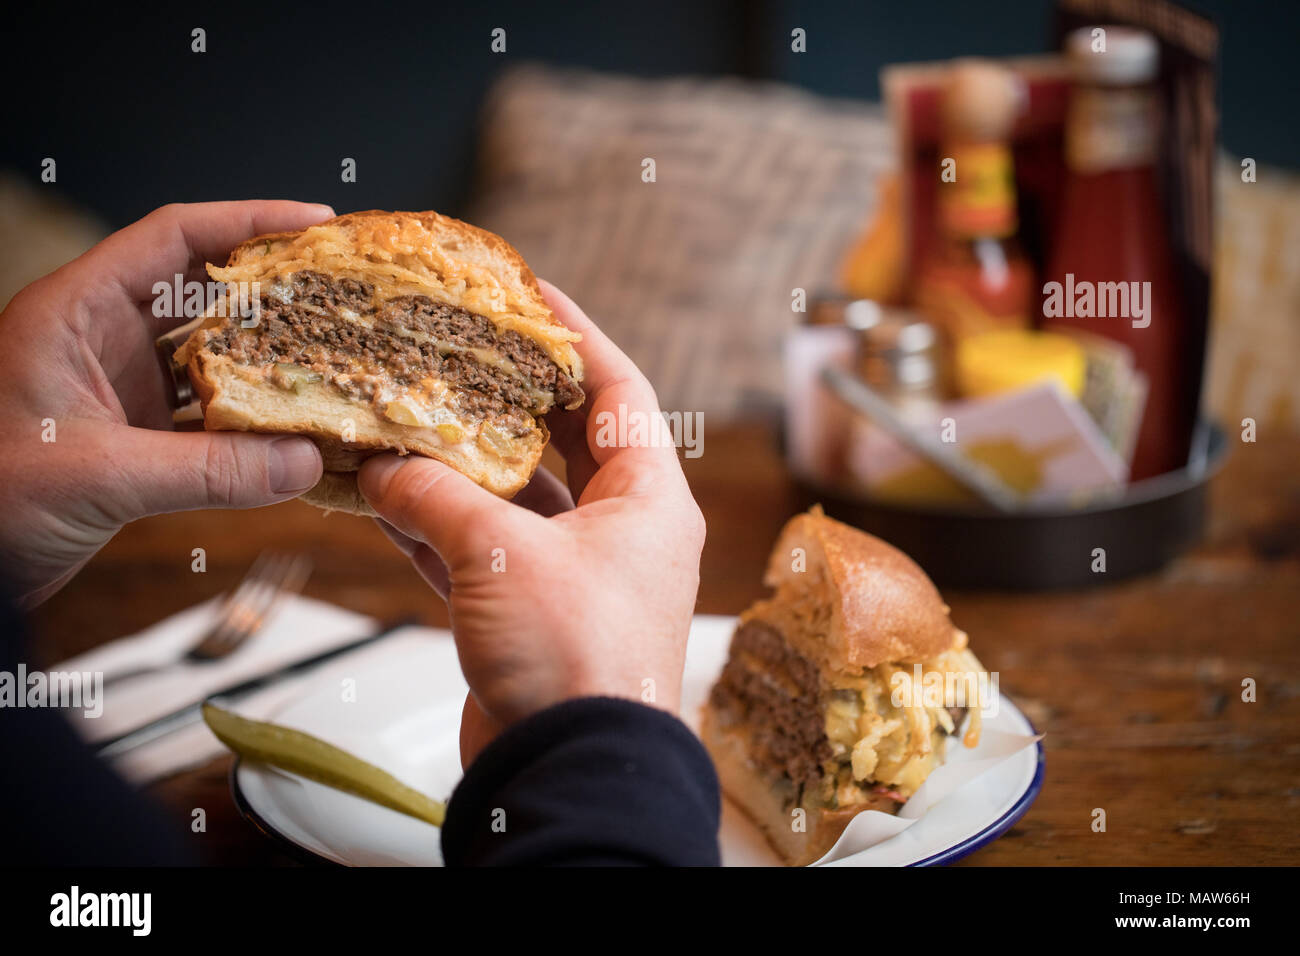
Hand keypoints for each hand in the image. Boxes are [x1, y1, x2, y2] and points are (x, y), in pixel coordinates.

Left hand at [0, 201, 332, 607]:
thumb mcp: (100, 476)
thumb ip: (209, 471)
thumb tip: (305, 460)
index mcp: (75, 311)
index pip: (172, 236)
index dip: (247, 221)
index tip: (314, 222)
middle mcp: (99, 338)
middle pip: (202, 290)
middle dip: (272, 291)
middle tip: (338, 292)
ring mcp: (117, 387)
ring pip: (209, 356)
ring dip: (266, 361)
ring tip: (330, 359)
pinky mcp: (130, 435)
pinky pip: (206, 415)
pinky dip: (249, 421)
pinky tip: (292, 429)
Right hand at [358, 280, 705, 766]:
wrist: (569, 773)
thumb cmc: (574, 659)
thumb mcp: (500, 554)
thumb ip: (437, 497)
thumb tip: (386, 464)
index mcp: (647, 499)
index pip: (619, 391)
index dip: (575, 336)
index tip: (531, 293)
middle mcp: (619, 531)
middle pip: (558, 441)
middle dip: (501, 400)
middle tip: (450, 354)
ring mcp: (574, 575)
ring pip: (510, 500)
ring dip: (454, 470)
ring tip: (399, 422)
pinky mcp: (529, 617)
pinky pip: (479, 554)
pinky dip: (434, 530)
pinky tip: (385, 501)